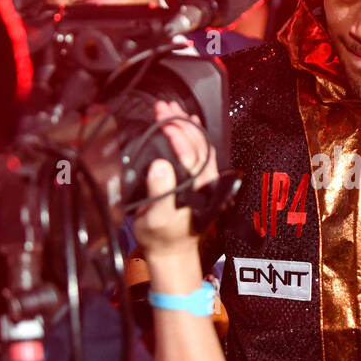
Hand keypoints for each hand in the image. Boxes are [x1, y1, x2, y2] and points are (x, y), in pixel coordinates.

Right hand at [132, 100, 218, 258]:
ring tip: (173, 109)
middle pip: (196, 145)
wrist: (171, 252)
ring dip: (186, 126)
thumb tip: (160, 166)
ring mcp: (203, 181)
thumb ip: (159, 192)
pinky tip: (189, 125)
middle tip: (164, 108)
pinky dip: (193, 137)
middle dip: (180, 124)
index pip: (190, 155)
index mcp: (196, 190)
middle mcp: (204, 183)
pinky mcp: (197, 181)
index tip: (163, 123)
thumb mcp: (156, 218)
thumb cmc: (162, 238)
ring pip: (199, 146)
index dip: (177, 136)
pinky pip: (199, 154)